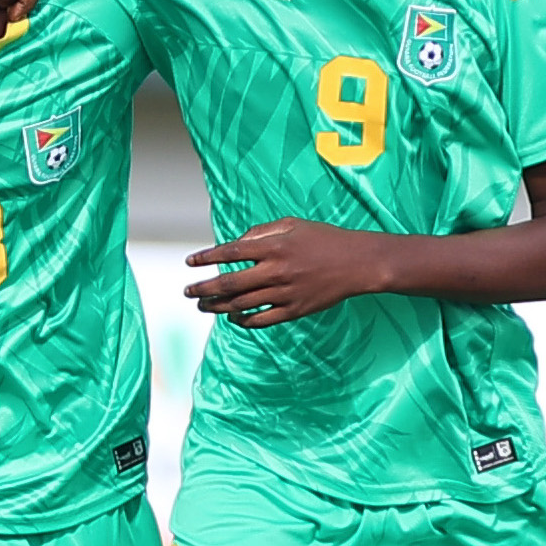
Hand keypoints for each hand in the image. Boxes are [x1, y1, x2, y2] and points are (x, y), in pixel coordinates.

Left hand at [183, 219, 390, 327]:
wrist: (358, 263)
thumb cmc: (323, 239)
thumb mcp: (293, 225)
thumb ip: (261, 232)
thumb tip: (235, 244)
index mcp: (274, 247)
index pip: (230, 252)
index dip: (206, 257)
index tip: (190, 262)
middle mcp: (276, 271)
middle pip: (229, 284)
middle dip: (203, 288)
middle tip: (187, 291)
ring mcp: (285, 293)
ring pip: (240, 305)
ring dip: (216, 307)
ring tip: (202, 305)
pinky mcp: (294, 311)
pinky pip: (260, 320)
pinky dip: (242, 320)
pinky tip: (232, 317)